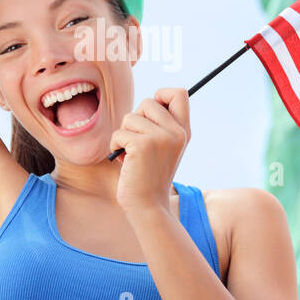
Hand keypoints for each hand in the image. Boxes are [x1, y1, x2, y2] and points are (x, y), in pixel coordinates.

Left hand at [108, 88, 189, 216]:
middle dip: (135, 120)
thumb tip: (149, 101)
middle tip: (137, 141)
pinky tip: (123, 161)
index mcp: (183, 131)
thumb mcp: (164, 148)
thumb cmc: (149, 176)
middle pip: (148, 102)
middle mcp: (176, 132)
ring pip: (130, 117)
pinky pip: (118, 133)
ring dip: (124, 135)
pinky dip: (115, 146)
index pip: (179, 93)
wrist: (148, 206)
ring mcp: (161, 138)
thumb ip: (161, 125)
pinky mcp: (142, 146)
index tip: (151, 114)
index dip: (161, 95)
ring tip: (130, 154)